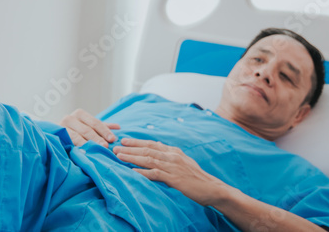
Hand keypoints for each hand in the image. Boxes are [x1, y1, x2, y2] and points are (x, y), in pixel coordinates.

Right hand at [60, 109, 120, 147]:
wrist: (56, 134)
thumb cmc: (76, 129)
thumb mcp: (89, 126)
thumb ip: (102, 126)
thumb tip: (118, 127)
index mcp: (80, 114)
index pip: (95, 122)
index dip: (105, 131)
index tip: (113, 139)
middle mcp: (70, 118)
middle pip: (87, 130)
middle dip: (97, 139)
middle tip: (106, 147)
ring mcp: (62, 127)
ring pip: (77, 136)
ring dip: (87, 144)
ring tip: (95, 151)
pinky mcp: (57, 136)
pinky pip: (68, 142)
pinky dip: (76, 148)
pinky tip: (82, 153)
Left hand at [113, 138, 228, 206]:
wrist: (212, 188)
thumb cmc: (197, 177)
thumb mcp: (184, 160)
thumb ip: (170, 153)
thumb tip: (158, 144)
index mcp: (174, 151)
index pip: (152, 143)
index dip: (137, 141)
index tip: (124, 140)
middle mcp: (172, 156)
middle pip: (147, 149)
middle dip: (130, 148)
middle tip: (115, 147)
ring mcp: (173, 167)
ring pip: (148, 159)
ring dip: (132, 158)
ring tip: (119, 156)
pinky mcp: (174, 179)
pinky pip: (155, 174)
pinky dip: (143, 172)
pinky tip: (133, 171)